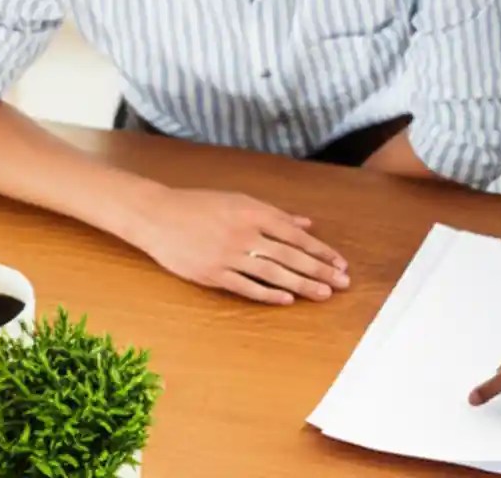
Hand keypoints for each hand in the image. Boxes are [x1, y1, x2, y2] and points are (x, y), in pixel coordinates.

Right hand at [122, 187, 349, 304]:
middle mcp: (245, 233)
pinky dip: (268, 294)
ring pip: (273, 273)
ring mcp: (228, 254)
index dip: (321, 250)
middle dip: (320, 270)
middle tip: (343, 283)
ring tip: (324, 293)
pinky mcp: (212, 273)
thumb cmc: (200, 205)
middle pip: (290, 256)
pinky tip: (287, 300)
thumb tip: (306, 224)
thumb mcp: (239, 200)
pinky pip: (245, 286)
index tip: (340, 263)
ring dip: (302, 284)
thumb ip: (275, 214)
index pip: (296, 235)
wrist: (157, 215)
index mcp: (253, 212)